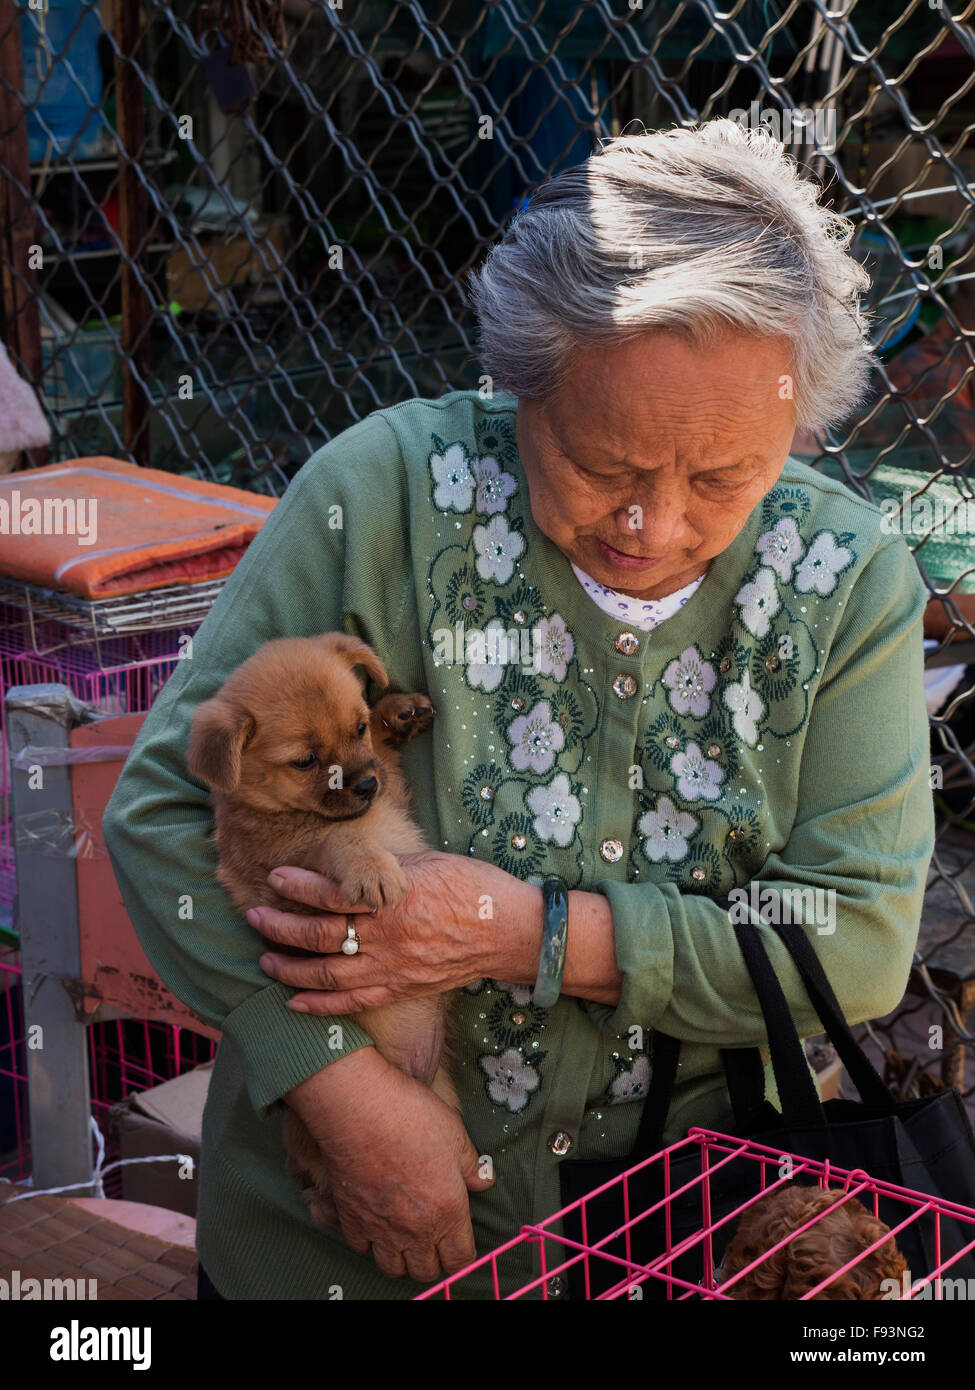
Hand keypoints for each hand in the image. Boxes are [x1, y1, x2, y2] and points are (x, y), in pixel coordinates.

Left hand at [250, 850, 539, 1013]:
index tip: (276, 876)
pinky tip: (295, 1001)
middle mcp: (388, 938)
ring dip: (289, 968)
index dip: (299, 886)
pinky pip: (353, 1003)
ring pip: (328, 975)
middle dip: (280, 928)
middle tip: (255, 916)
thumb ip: (386, 869)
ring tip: (265, 959)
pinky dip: (319, 1006)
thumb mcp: (428, 863)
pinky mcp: (402, 990)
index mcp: (393, 900)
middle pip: (320, 937)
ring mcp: (394, 969)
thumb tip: (354, 863)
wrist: (510, 932)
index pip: (333, 894)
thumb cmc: (474, 888)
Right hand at [285, 1048, 493, 1281]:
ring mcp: (380, 1229)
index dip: (462, 1254)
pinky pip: (361, 1248)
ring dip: (401, 1258)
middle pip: (426, 1271)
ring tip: (404, 1237)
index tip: (459, 1242)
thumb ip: (472, 1166)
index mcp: (446, 1212)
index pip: (460, 1259)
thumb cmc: (411, 1118)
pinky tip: (375, 1221)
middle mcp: (414, 1230)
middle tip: (433, 1239)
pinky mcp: (352, 1219)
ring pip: (392, 1268)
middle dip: (433, 1260)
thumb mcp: (455, 1135)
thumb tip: (483, 1181)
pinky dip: (369, 1241)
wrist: (360, 1110)